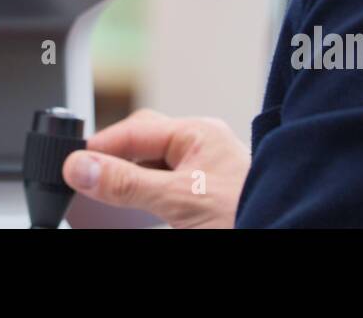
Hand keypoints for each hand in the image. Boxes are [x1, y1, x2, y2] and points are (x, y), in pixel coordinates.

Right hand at [62, 108, 250, 227]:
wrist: (291, 234)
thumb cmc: (251, 215)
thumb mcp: (179, 199)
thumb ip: (128, 183)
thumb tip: (82, 167)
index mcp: (201, 134)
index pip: (137, 130)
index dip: (101, 147)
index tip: (71, 165)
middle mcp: (204, 150)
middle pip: (142, 145)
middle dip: (112, 161)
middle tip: (81, 181)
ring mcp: (205, 176)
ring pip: (150, 171)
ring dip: (125, 183)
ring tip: (99, 197)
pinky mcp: (204, 203)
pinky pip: (162, 192)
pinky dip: (141, 201)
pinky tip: (130, 214)